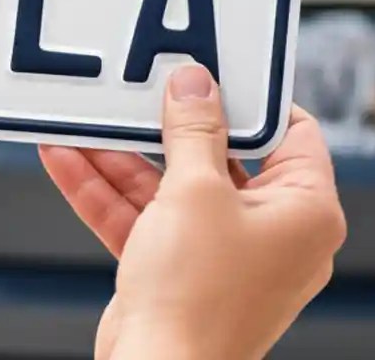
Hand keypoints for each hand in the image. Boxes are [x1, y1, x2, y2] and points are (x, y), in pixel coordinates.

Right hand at [40, 65, 345, 359]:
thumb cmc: (199, 301)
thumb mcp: (194, 192)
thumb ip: (193, 132)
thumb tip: (196, 85)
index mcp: (306, 211)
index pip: (289, 133)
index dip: (248, 101)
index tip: (211, 73)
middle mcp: (271, 233)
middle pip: (217, 158)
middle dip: (164, 130)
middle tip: (140, 92)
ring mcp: (221, 254)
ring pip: (169, 189)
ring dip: (121, 159)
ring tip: (85, 123)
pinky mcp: (177, 271)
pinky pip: (143, 219)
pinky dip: (106, 193)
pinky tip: (68, 160)